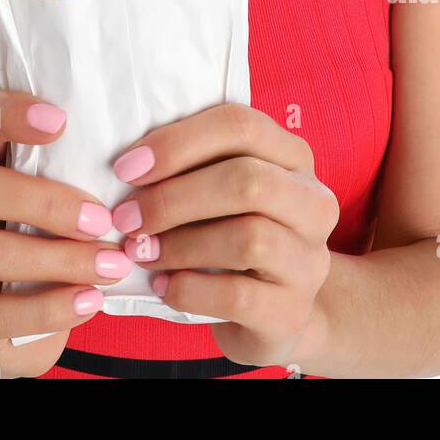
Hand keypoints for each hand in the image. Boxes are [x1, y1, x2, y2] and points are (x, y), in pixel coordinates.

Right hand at [0, 89, 129, 376]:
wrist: (8, 327)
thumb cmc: (50, 244)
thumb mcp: (58, 202)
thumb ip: (78, 173)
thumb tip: (145, 152)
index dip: (6, 112)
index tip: (59, 120)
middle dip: (42, 201)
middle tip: (102, 220)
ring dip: (61, 259)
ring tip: (113, 265)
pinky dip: (52, 307)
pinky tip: (91, 300)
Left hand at [109, 102, 337, 369]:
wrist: (274, 314)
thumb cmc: (232, 237)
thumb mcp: (221, 193)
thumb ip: (193, 166)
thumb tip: (130, 165)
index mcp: (292, 157)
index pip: (240, 126)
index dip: (178, 142)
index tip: (127, 168)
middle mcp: (313, 203)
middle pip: (247, 181)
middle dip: (174, 197)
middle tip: (126, 217)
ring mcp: (309, 261)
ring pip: (247, 238)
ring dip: (179, 245)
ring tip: (141, 252)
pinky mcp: (291, 312)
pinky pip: (236, 294)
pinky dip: (188, 289)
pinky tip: (162, 285)